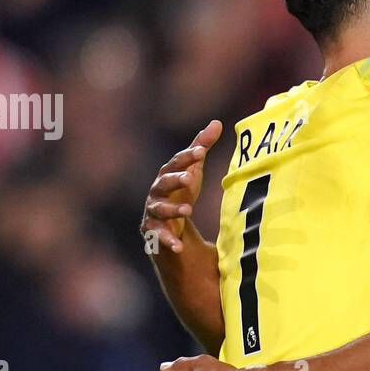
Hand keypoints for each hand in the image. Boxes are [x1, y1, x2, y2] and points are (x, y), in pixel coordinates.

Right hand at [141, 120, 222, 253]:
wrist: (167, 221)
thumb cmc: (181, 191)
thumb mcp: (194, 170)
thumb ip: (201, 147)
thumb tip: (217, 123)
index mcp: (167, 175)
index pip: (176, 163)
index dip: (187, 157)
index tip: (201, 152)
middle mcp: (157, 191)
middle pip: (163, 183)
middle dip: (175, 180)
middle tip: (191, 179)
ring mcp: (153, 211)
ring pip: (159, 210)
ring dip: (172, 210)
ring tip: (187, 211)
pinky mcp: (152, 231)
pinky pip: (158, 236)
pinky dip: (167, 241)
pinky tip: (178, 247)